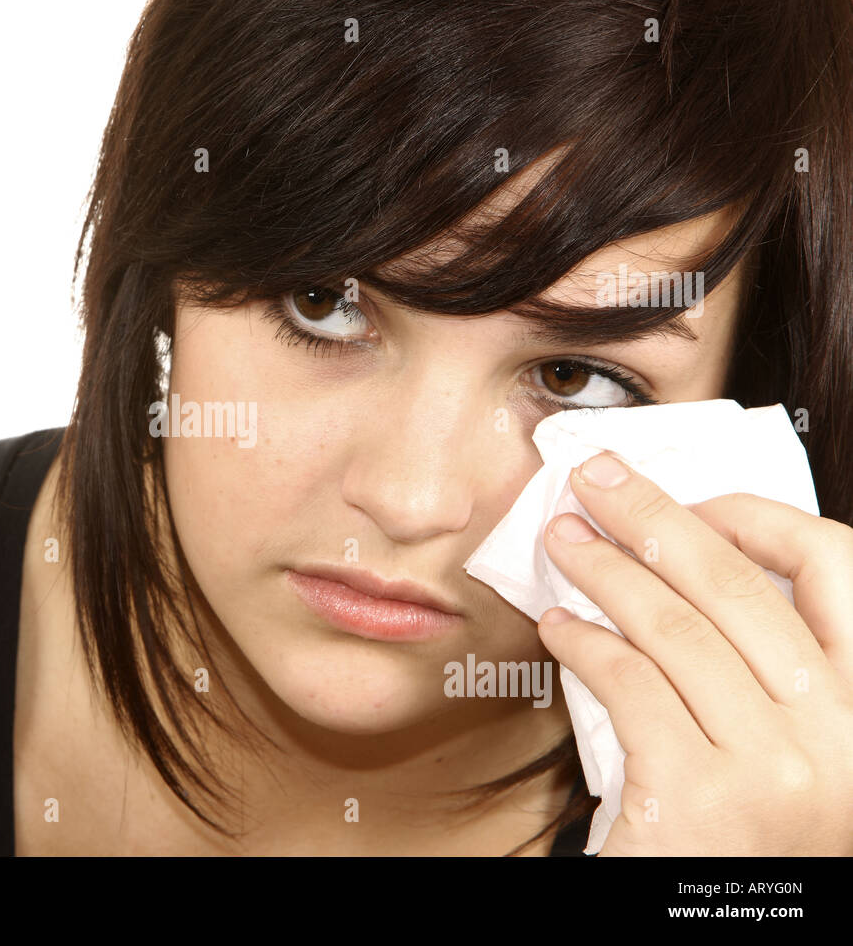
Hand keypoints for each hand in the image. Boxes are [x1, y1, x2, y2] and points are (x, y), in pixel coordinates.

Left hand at [536, 450, 852, 855]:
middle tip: (594, 481)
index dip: (755, 517)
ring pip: (674, 629)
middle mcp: (845, 737)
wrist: (707, 926)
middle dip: (653, 519)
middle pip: (739, 586)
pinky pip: (628, 684)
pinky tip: (558, 628)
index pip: (840, 570)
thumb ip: (759, 659)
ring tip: (562, 544)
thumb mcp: (781, 739)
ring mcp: (779, 770)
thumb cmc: (738, 830)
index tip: (687, 498)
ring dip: (604, 572)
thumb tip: (683, 548)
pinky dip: (583, 644)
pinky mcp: (700, 797)